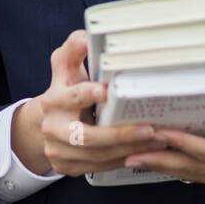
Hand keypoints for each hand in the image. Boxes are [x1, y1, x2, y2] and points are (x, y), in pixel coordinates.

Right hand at [11, 29, 167, 176]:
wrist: (47, 122)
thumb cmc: (66, 88)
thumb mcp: (66, 66)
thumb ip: (75, 48)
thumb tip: (86, 35)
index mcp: (53, 100)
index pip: (72, 97)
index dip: (88, 94)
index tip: (108, 91)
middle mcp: (52, 128)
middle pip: (88, 136)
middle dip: (120, 134)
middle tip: (150, 129)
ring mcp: (57, 151)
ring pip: (97, 156)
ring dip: (129, 149)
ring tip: (157, 140)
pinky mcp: (66, 168)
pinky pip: (99, 167)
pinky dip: (122, 160)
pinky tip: (143, 152)